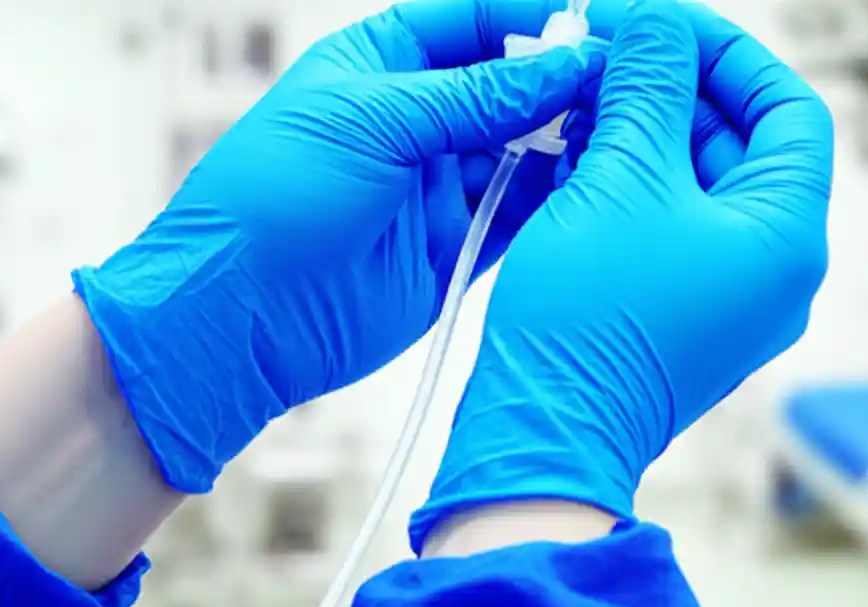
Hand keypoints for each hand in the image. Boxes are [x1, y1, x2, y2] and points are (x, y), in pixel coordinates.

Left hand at [73, 0, 603, 492]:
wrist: (239, 316)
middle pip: (513, 86)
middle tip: (627, 88)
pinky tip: (592, 192)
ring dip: (569, 145)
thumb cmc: (272, 198)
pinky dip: (555, 204)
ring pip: (527, 151)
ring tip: (621, 139)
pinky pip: (521, 214)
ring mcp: (438, 185)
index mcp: (383, 63)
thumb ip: (476, 96)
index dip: (539, 22)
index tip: (602, 29)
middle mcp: (417, 119)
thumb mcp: (374, 122)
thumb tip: (565, 63)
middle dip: (566, 85)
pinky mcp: (456, 244)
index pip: (478, 21)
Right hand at [412, 0, 833, 548]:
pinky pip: (661, 226)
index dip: (727, 55)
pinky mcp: (674, 314)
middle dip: (667, 91)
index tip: (664, 27)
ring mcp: (722, 297)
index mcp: (785, 236)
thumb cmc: (587, 325)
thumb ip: (650, 85)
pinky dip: (623, 184)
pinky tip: (570, 159)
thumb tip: (661, 26)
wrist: (540, 433)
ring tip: (577, 105)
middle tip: (604, 55)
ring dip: (637, 134)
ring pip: (690, 184)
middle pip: (736, 144)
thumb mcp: (620, 178)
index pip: (788, 110)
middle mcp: (768, 270)